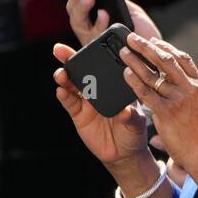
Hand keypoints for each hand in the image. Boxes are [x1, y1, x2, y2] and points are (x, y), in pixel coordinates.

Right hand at [52, 42, 147, 169]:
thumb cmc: (134, 132)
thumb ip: (131, 117)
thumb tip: (125, 112)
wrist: (124, 153)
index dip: (95, 54)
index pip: (104, 66)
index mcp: (115, 85)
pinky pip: (69, 103)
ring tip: (60, 73)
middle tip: (60, 50)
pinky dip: (64, 96)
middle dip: (70, 59)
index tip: (89, 43)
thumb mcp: (137, 122)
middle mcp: (99, 90)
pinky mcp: (78, 115)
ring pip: (72, 85)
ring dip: (64, 77)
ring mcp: (87, 102)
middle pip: (82, 71)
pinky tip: (60, 90)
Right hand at [63, 0, 161, 45]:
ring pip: (77, 23)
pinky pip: (93, 36)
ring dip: (81, 7)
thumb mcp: (126, 7)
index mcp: (94, 17)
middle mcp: (89, 29)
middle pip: (73, 11)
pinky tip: (104, 13)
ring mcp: (92, 40)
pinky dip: (98, 23)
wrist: (154, 52)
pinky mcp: (100, 50)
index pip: (77, 1)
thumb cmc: (141, 31)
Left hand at [118, 33, 197, 178]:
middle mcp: (192, 88)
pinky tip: (125, 74)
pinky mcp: (167, 111)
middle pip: (167, 59)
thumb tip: (171, 81)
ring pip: (154, 73)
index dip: (166, 48)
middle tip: (132, 38)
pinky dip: (134, 81)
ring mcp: (179, 99)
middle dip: (147, 46)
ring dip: (136, 60)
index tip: (152, 41)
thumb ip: (188, 92)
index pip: (183, 58)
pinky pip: (146, 92)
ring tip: (124, 52)